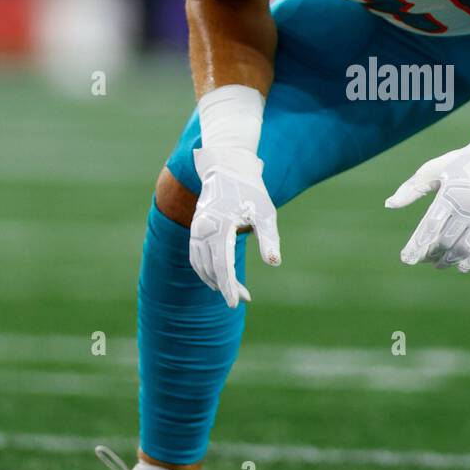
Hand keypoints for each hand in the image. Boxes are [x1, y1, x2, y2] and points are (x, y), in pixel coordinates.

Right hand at [190, 146, 279, 306]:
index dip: (229, 286)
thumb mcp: (265, 212)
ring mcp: (196, 229)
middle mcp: (204, 230)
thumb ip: (269, 238)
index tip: (236, 303)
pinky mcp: (195, 229)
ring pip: (201, 264)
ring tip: (234, 292)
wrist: (227, 166)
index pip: (223, 265)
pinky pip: (196, 256)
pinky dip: (204, 270)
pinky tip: (216, 279)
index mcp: (221, 226)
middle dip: (226, 286)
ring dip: (215, 280)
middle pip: (212, 268)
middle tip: (244, 299)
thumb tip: (274, 263)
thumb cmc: (251, 190)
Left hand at [385, 134, 469, 272]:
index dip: (417, 245)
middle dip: (431, 254)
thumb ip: (411, 189)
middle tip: (421, 259)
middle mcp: (467, 208)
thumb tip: (389, 205)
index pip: (430, 226)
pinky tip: (461, 267)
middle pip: (445, 241)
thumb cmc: (460, 164)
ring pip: (464, 249)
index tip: (406, 259)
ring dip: (449, 261)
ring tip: (438, 264)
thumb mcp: (434, 170)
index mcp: (450, 194)